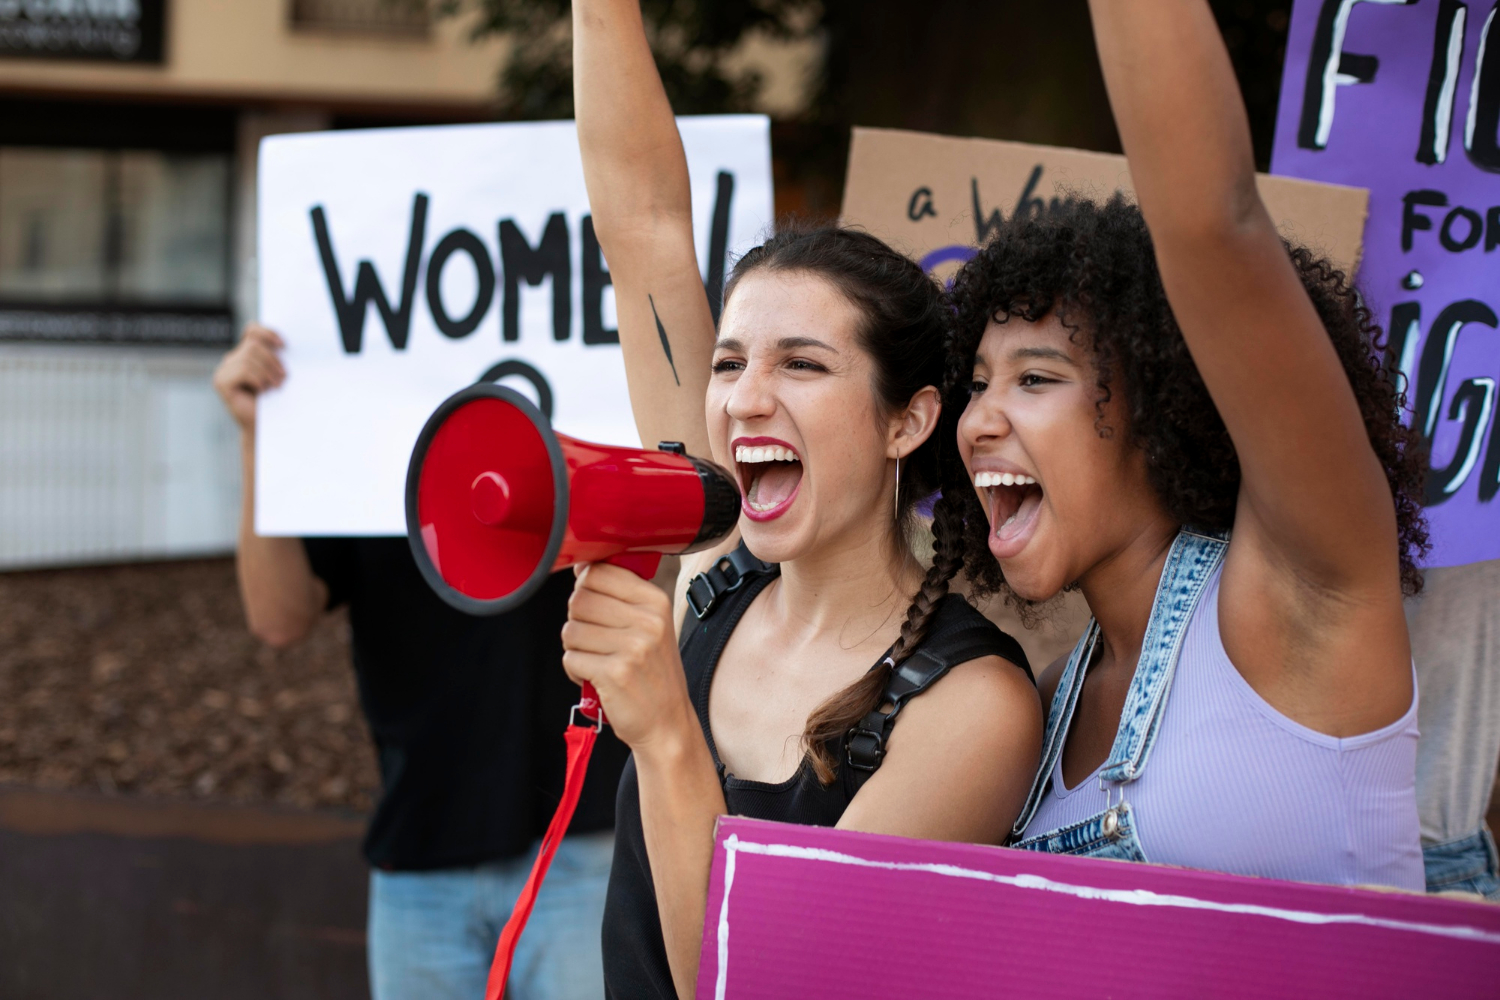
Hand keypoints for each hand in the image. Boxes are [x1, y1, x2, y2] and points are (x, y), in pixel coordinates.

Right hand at [213, 324, 285, 432]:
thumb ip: (272, 356)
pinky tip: (262, 390)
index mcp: (243, 354)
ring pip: (248, 358)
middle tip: (284, 377)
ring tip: (276, 386)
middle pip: (253, 345)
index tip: (284, 345)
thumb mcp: (275, 373)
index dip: (267, 333)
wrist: (264, 426)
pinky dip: (258, 379)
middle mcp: (230, 360)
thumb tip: (283, 342)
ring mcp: (223, 371)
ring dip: (267, 373)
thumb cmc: (273, 400)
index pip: (251, 331)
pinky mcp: (221, 382)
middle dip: (272, 360)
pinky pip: (243, 370)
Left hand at [561, 562, 694, 751]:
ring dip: (576, 649)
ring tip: (598, 660)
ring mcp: (632, 647)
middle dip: (577, 621)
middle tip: (596, 641)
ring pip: (570, 630)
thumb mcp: (652, 626)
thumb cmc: (652, 673)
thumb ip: (621, 596)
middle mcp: (647, 621)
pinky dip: (575, 670)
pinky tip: (595, 677)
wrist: (667, 723)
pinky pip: (571, 658)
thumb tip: (582, 567)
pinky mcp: (614, 673)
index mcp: (656, 601)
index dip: (585, 587)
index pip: (599, 571)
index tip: (593, 604)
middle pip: (579, 599)